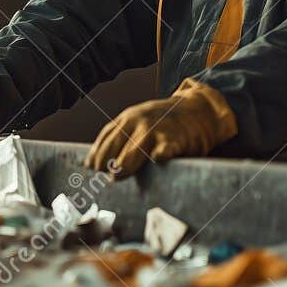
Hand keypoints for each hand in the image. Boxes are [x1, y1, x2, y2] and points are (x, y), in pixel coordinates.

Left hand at [85, 79, 236, 175]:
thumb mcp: (139, 123)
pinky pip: (165, 149)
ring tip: (116, 176)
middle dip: (107, 162)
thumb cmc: (164, 123)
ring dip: (124, 165)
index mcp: (128, 118)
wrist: (198, 110)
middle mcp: (139, 122)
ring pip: (135, 150)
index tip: (90, 169)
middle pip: (117, 145)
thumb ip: (119, 139)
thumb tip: (88, 164)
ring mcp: (157, 129)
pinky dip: (160, 154)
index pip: (107, 137)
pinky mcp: (176, 139)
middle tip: (104, 176)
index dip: (96, 154)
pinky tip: (155, 161)